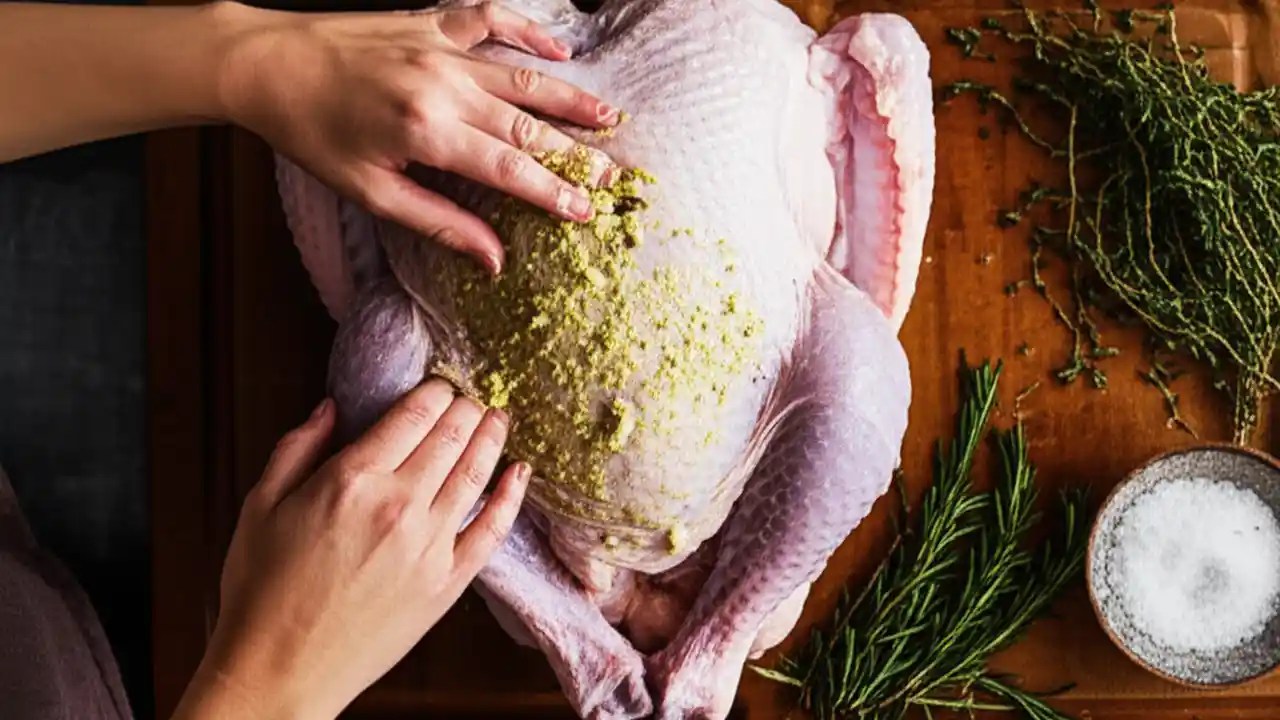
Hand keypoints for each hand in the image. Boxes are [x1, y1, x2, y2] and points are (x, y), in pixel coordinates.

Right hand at [173, 380, 529, 718]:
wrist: (280, 670)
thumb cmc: (261, 591)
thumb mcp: (260, 507)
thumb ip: (297, 448)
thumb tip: (331, 407)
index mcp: (351, 479)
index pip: (412, 415)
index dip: (434, 391)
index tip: (440, 383)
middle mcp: (398, 505)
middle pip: (450, 436)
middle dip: (466, 406)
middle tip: (472, 394)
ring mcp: (429, 545)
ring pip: (475, 474)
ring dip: (491, 438)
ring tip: (499, 416)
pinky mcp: (447, 582)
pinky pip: (491, 530)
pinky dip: (510, 497)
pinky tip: (520, 472)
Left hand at [219, 1, 620, 272]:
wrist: (266, 64)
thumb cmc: (312, 135)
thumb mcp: (370, 192)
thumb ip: (439, 222)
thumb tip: (493, 259)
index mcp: (427, 132)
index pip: (511, 168)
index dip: (554, 192)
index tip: (588, 212)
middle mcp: (443, 85)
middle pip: (529, 124)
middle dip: (576, 153)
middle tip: (614, 175)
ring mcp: (440, 48)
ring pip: (523, 75)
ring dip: (571, 97)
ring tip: (610, 117)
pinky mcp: (431, 21)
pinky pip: (492, 19)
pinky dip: (529, 31)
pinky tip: (559, 49)